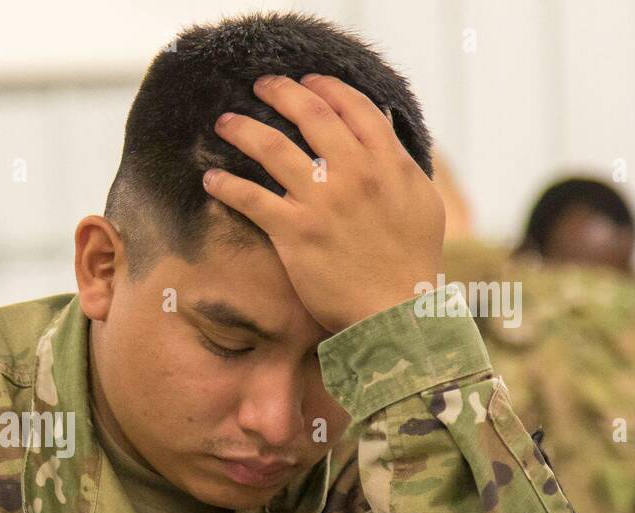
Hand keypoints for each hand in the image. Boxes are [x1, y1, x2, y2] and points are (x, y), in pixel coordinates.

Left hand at [201, 74, 443, 333]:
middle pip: (311, 116)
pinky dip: (227, 185)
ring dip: (244, 130)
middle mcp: (354, 173)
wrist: (396, 309)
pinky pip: (252, 198)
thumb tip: (385, 132)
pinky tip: (211, 179)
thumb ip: (404, 165)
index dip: (326, 88)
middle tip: (260, 87)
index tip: (307, 81)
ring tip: (224, 123)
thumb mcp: (423, 202)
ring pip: (274, 148)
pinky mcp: (295, 232)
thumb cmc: (413, 260)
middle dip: (281, 93)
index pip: (353, 107)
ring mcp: (322, 201)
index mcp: (387, 162)